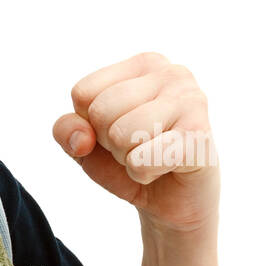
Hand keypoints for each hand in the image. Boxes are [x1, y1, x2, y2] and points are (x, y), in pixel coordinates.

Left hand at [53, 51, 219, 234]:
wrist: (171, 200)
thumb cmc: (129, 160)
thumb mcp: (86, 143)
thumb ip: (67, 130)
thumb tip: (82, 139)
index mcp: (143, 65)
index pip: (83, 93)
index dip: (90, 124)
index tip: (118, 130)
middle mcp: (172, 73)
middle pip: (101, 112)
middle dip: (109, 142)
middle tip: (137, 147)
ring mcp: (190, 101)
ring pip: (121, 134)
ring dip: (126, 158)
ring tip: (150, 155)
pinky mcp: (198, 136)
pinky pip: (141, 161)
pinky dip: (142, 174)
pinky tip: (164, 168)